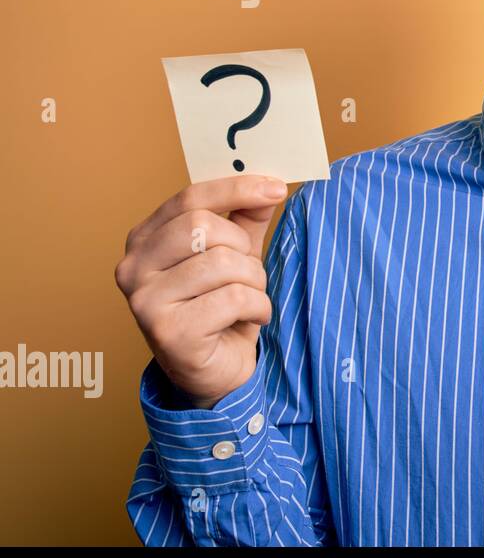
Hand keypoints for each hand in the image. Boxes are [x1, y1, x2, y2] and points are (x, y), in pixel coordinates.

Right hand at [114, 175, 287, 409]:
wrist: (215, 372)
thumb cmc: (221, 308)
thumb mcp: (236, 256)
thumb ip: (245, 220)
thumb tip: (267, 185)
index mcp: (144, 240)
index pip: (190, 198)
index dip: (237, 188)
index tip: (276, 187)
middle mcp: (133, 267)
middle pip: (204, 227)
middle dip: (243, 249)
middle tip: (250, 273)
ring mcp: (144, 301)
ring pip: (222, 263)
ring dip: (254, 282)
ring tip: (249, 300)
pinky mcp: (167, 332)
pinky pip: (232, 298)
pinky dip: (257, 307)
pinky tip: (251, 319)